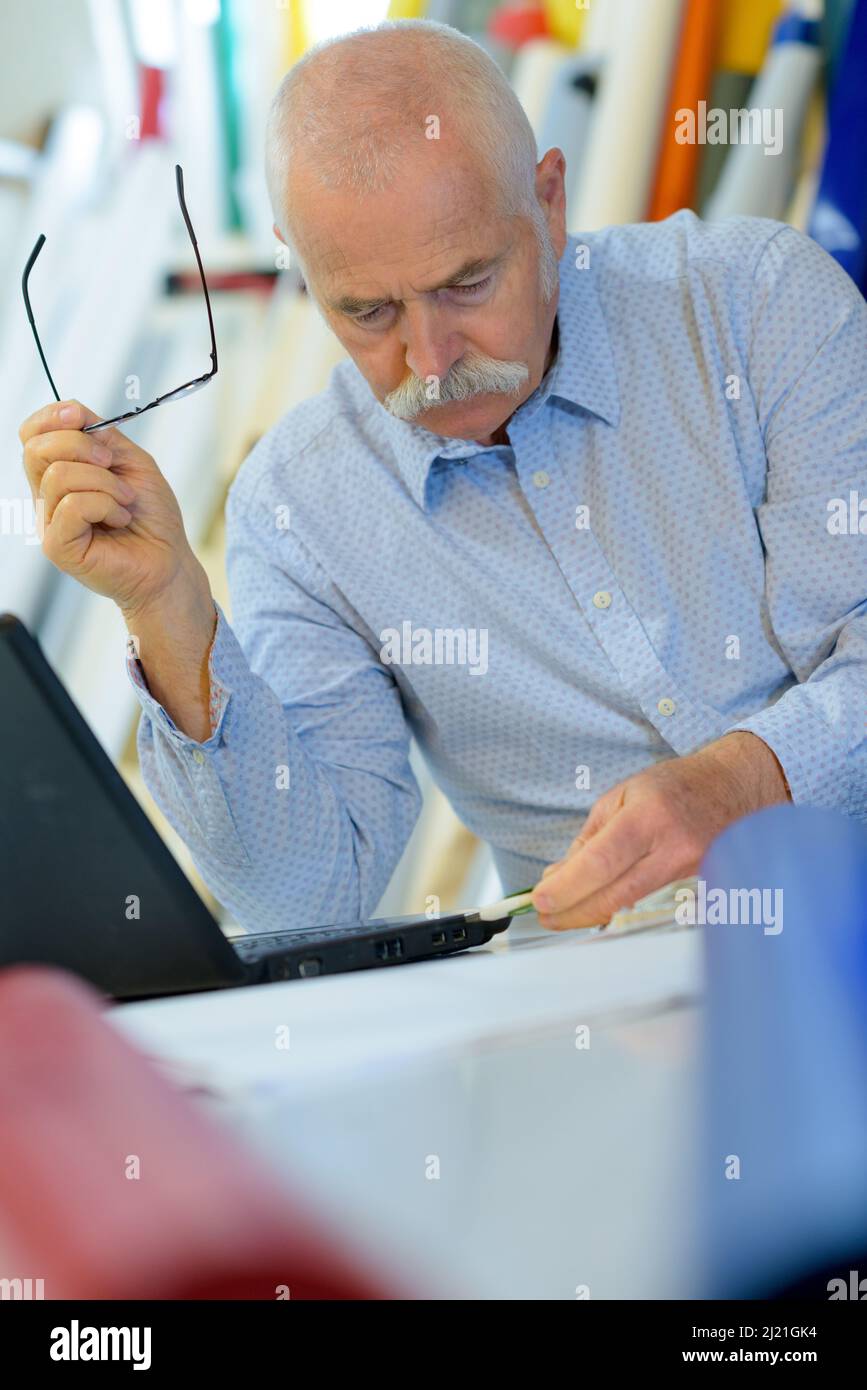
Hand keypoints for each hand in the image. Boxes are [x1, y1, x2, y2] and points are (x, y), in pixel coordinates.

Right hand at [19, 398, 198, 617]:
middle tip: (112, 464)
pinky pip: (72, 506)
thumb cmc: (151, 517)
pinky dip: (105, 505)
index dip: (50, 417)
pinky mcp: (57, 546)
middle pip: (35, 449)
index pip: (32, 435)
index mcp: (60, 474)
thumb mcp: (131, 461)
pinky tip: (119, 519)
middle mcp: (47, 497)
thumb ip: (102, 435)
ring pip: (59, 476)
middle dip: (81, 444)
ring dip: (105, 482)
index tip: (79, 417)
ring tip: (125, 501)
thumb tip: (73, 412)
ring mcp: (49, 522)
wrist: (169, 561)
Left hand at [531, 732, 790, 929]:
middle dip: (572, 911)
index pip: (600, 862)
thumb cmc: (673, 787)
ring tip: (560, 913)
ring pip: (628, 903)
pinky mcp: (696, 885)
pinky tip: (593, 905)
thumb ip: (590, 838)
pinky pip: (644, 900)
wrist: (732, 788)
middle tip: (544, 915)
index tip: (541, 899)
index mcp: (648, 817)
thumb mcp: (622, 796)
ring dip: (588, 911)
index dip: (567, 888)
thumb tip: (558, 876)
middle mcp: (671, 847)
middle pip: (614, 894)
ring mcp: (688, 869)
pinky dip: (613, 906)